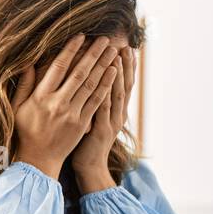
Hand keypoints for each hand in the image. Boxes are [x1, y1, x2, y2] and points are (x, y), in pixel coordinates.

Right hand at [12, 35, 118, 178]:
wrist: (38, 161)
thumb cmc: (25, 132)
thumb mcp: (17, 108)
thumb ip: (24, 85)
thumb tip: (28, 62)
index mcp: (41, 98)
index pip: (58, 68)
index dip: (71, 50)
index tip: (81, 36)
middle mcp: (57, 104)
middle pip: (79, 73)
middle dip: (93, 54)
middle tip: (106, 39)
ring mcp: (71, 115)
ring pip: (91, 85)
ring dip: (104, 66)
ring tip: (113, 51)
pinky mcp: (81, 124)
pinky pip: (96, 101)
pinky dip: (106, 86)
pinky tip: (114, 73)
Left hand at [72, 46, 135, 192]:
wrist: (89, 169)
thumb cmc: (85, 143)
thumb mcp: (93, 120)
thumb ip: (94, 102)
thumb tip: (91, 83)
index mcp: (115, 111)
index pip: (123, 84)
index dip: (126, 67)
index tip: (126, 49)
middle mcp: (117, 114)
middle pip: (124, 85)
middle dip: (125, 65)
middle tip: (126, 45)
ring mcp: (110, 122)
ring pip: (117, 93)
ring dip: (118, 73)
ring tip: (118, 55)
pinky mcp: (101, 130)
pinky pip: (103, 107)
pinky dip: (107, 92)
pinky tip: (107, 79)